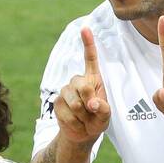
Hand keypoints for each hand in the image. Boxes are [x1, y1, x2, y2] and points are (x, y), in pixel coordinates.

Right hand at [54, 27, 111, 146]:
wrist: (82, 133)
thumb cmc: (97, 120)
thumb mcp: (106, 115)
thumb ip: (104, 109)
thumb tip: (92, 104)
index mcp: (93, 79)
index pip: (90, 59)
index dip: (88, 43)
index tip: (85, 29)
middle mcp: (78, 81)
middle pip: (82, 85)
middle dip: (89, 101)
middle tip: (93, 110)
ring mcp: (65, 90)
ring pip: (74, 102)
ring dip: (83, 115)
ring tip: (85, 119)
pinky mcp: (57, 102)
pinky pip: (67, 113)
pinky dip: (75, 122)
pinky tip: (77, 123)